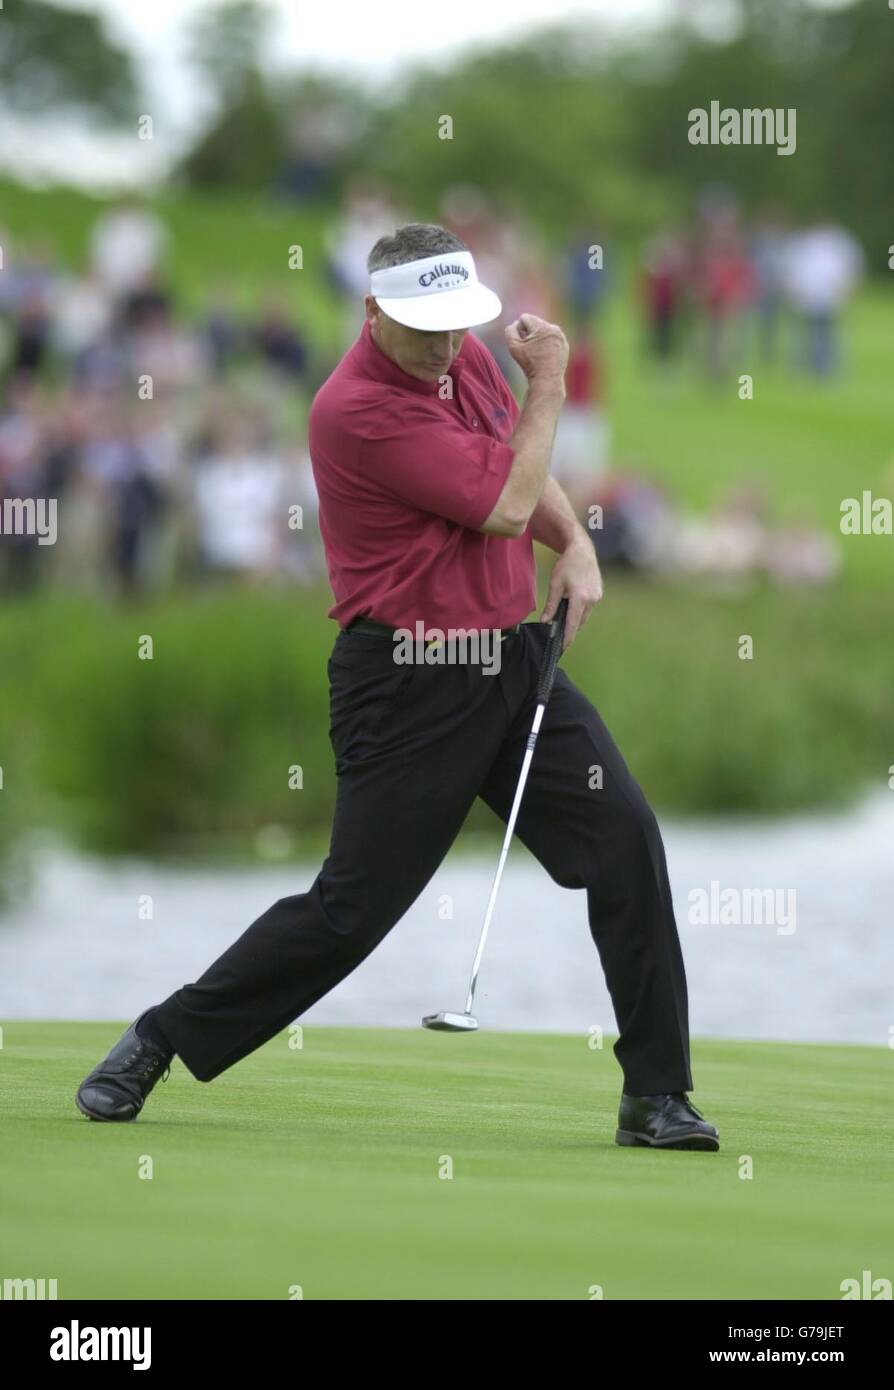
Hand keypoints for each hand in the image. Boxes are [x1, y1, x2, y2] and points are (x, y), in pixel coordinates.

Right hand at [505, 313, 568, 386]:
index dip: (519, 329)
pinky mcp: (564, 345)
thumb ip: (510, 331)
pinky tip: (544, 356)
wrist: (547, 379)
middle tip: (529, 349)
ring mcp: (561, 337)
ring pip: (544, 331)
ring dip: (538, 338)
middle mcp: (554, 328)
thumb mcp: (513, 346)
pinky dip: (546, 345)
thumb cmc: (529, 364)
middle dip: (529, 333)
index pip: (524, 318)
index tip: (522, 343)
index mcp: (542, 326)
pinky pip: (552, 339)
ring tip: (536, 353)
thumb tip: (515, 324)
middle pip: (535, 323)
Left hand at [541, 534, 602, 650]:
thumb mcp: (555, 584)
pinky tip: (572, 601)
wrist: (582, 551)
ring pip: (584, 615)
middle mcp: (591, 599)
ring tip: (564, 609)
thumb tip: (545, 621)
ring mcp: (597, 597)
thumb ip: (551, 605)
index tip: (563, 648)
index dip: (567, 638)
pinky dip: (579, 609)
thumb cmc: (567, 565)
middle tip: (557, 629)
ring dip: (574, 617)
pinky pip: (588, 608)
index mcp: (580, 598)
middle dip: (569, 627)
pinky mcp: (599, 594)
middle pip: (579, 622)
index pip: (572, 624)